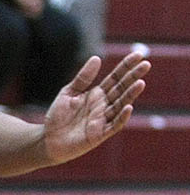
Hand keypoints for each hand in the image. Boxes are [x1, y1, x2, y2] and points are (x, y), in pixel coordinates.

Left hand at [43, 50, 149, 164]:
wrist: (47, 140)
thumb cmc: (57, 117)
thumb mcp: (68, 93)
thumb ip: (82, 78)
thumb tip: (97, 58)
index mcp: (97, 94)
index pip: (115, 78)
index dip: (126, 67)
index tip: (138, 54)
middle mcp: (103, 106)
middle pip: (121, 89)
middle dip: (133, 77)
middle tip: (146, 64)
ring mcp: (102, 120)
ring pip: (121, 105)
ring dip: (130, 95)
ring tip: (140, 83)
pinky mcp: (99, 134)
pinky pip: (114, 125)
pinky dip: (121, 117)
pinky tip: (128, 107)